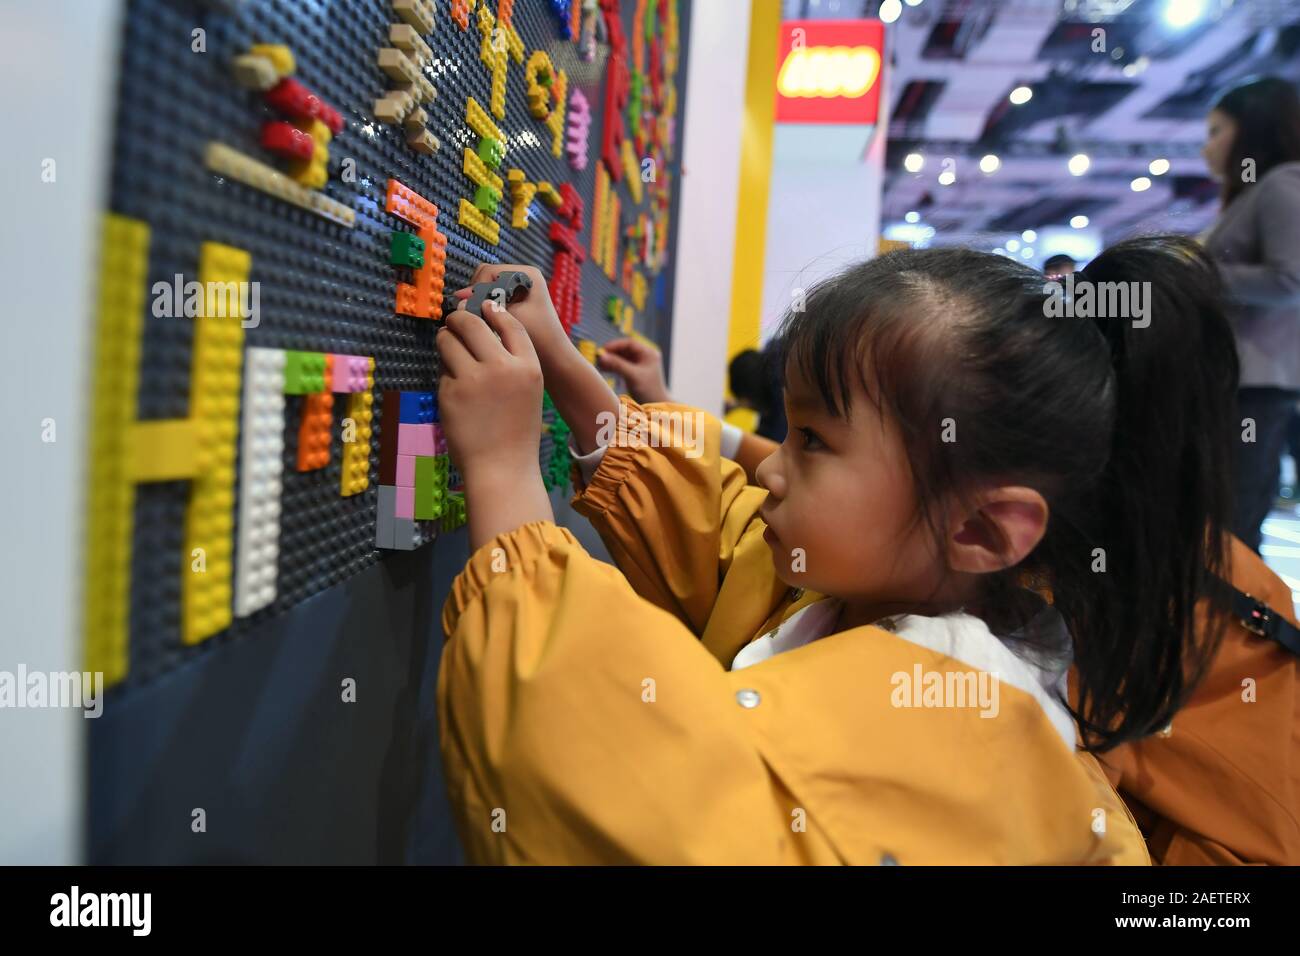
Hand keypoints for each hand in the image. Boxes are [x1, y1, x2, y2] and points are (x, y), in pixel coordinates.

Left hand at [436, 303, 543, 481]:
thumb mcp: (529, 392)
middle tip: (454, 320)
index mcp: (528, 367)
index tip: (484, 307)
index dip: (493, 311)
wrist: (501, 468)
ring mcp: (474, 379)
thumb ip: (514, 361)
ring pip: (449, 341)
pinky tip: (455, 389)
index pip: (510, 324)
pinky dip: (445, 373)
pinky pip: (442, 369)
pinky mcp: (450, 391)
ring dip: (446, 339)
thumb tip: (484, 327)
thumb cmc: (515, 431)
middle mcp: (502, 368)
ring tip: (448, 347)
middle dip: (459, 318)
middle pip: (473, 324)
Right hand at [452, 263, 567, 370]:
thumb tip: (458, 300)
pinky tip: (485, 323)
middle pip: (485, 278)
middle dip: (476, 295)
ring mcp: (519, 289)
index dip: (475, 288)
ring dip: (480, 303)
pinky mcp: (516, 302)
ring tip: (478, 320)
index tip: (468, 308)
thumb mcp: (511, 319)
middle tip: (471, 313)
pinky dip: (486, 309)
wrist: (555, 359)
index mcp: (527, 274)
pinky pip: (493, 299)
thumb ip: (485, 307)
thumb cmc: (539, 338)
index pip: (489, 272)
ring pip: (487, 289)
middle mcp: (524, 277)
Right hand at [597, 338, 670, 403]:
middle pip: (624, 350)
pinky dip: (613, 367)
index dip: (615, 345)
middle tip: (599, 358)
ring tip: (600, 365)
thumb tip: (602, 357)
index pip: (629, 343)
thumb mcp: (633, 376)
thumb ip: (617, 365)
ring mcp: (639, 364)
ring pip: (622, 358)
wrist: (656, 407)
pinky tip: (604, 369)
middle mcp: (644, 356)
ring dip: (611, 360)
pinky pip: (621, 365)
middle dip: (611, 353)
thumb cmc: (649, 391)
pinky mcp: (634, 372)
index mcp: (648, 353)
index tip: (603, 350)